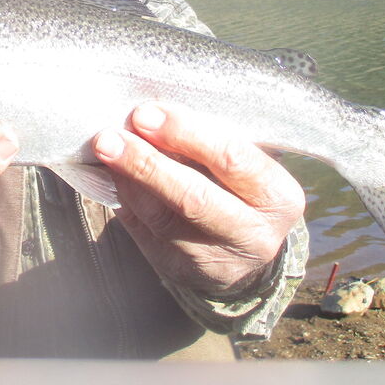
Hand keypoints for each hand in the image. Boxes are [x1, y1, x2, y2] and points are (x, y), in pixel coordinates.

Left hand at [92, 102, 304, 298]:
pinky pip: (144, 233)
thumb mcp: (246, 164)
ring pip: (162, 218)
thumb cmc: (241, 189)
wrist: (246, 255)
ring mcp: (216, 260)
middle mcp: (253, 235)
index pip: (232, 159)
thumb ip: (211, 141)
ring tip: (106, 150)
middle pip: (193, 198)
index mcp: (278, 197)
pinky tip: (111, 176)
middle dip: (147, 163)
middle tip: (111, 137)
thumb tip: (153, 112)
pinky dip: (124, 200)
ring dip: (127, 180)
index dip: (185, 133)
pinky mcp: (181, 272)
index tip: (147, 113)